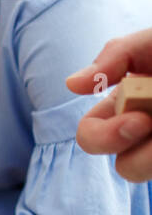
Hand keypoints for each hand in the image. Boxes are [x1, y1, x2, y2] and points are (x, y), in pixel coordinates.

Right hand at [66, 28, 151, 181]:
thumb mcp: (150, 43)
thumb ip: (114, 56)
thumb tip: (71, 85)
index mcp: (127, 104)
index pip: (91, 134)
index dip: (104, 135)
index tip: (139, 119)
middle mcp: (141, 128)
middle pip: (109, 159)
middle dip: (118, 141)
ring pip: (134, 172)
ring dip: (150, 157)